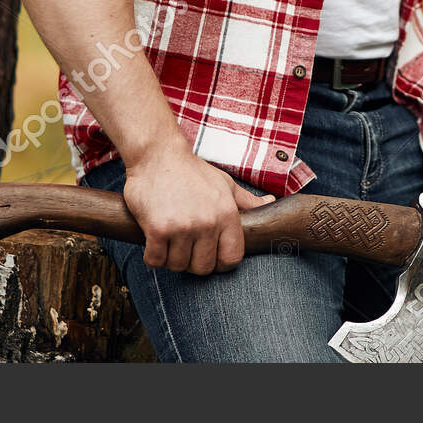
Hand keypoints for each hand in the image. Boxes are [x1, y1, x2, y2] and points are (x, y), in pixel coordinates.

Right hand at [120, 136, 273, 274]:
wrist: (158, 155)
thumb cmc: (192, 171)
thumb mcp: (225, 183)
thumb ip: (247, 200)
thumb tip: (271, 202)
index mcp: (227, 215)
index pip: (231, 259)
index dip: (219, 262)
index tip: (208, 255)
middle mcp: (208, 223)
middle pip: (203, 267)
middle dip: (192, 262)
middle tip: (183, 246)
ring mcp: (183, 227)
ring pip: (177, 265)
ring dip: (170, 257)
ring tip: (168, 239)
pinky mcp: (158, 229)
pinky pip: (155, 260)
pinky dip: (152, 255)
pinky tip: (154, 239)